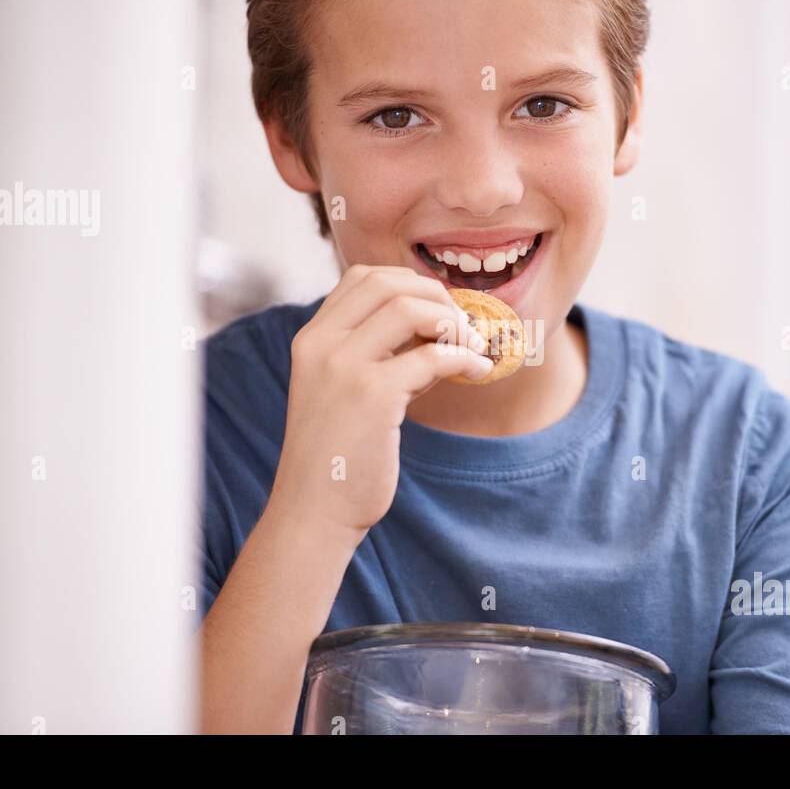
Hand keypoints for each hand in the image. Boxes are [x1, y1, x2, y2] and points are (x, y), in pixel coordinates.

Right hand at [268, 265, 491, 544]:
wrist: (313, 510)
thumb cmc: (336, 455)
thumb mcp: (341, 390)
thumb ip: (375, 354)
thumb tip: (437, 328)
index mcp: (312, 339)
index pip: (362, 277)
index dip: (408, 283)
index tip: (437, 308)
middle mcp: (322, 344)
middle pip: (389, 284)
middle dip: (436, 297)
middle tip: (461, 326)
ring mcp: (345, 367)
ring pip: (410, 309)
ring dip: (452, 322)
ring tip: (471, 346)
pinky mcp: (374, 396)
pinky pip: (434, 356)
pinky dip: (465, 357)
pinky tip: (478, 369)